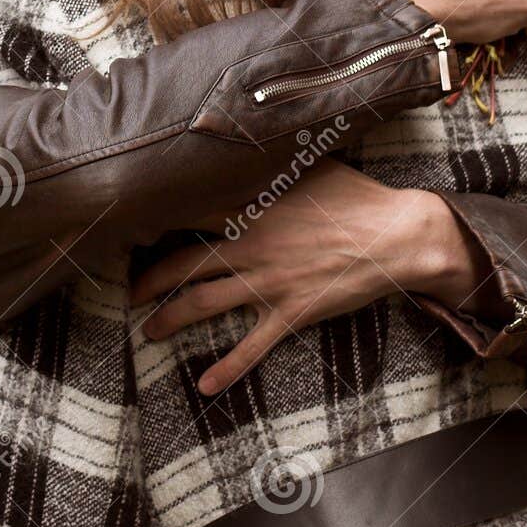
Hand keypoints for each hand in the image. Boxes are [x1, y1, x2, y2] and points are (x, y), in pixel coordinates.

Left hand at [131, 163, 486, 395]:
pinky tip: (204, 386)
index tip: (134, 229)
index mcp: (251, 207)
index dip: (157, 222)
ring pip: (203, 304)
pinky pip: (250, 347)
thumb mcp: (311, 166)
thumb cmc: (358, 197)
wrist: (398, 235)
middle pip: (184, 265)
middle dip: (150, 281)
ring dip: (171, 320)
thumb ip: (276, 161)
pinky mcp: (291, 313)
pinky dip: (226, 369)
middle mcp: (251, 245)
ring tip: (148, 331)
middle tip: (128, 291)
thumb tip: (255, 140)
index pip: (189, 213)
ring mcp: (268, 282)